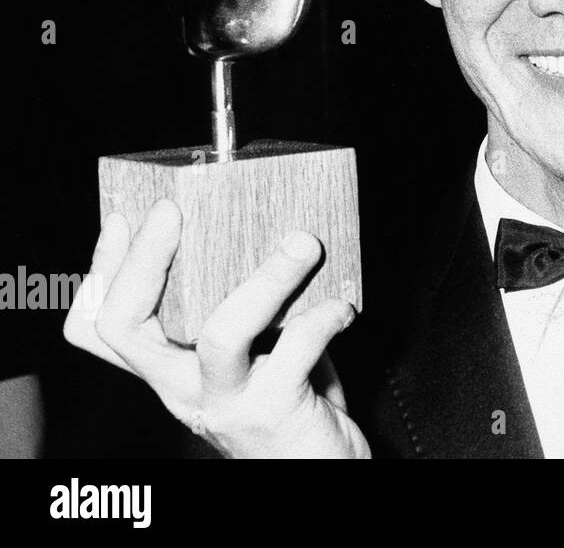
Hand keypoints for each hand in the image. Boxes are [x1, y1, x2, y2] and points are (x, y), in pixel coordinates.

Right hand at [64, 199, 369, 457]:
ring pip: (221, 333)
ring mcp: (224, 403)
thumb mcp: (250, 359)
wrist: (314, 474)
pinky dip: (325, 318)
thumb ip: (248, 309)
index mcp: (168, 371)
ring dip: (267, 279)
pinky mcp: (273, 412)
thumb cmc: (288, 407)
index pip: (99, 327)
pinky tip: (343, 308)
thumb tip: (273, 233)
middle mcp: (181, 390)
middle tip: (175, 210)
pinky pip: (296, 351)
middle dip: (147, 259)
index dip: (102, 271)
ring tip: (303, 243)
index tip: (126, 217)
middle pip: (128, 326)